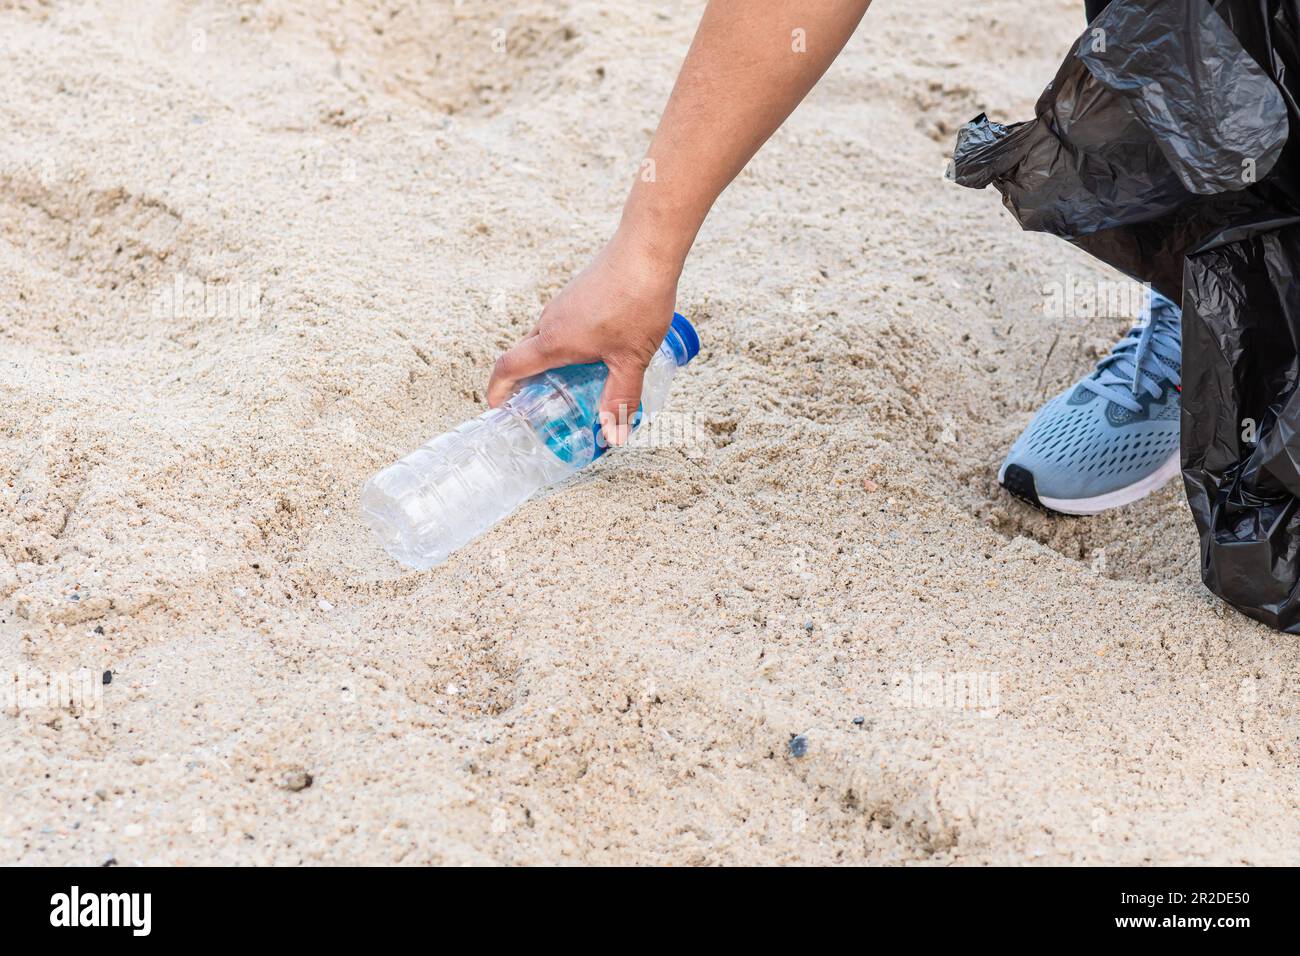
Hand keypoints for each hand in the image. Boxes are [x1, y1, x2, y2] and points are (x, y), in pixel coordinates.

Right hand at [487, 231, 680, 445]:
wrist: (647, 249)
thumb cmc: (636, 300)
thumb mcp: (631, 359)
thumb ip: (620, 398)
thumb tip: (613, 436)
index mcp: (554, 340)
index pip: (508, 367)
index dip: (498, 390)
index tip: (498, 408)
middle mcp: (551, 320)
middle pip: (526, 355)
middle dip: (528, 383)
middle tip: (543, 407)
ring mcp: (564, 304)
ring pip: (547, 339)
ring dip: (551, 363)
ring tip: (574, 384)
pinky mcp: (579, 293)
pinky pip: (563, 325)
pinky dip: (568, 344)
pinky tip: (597, 352)